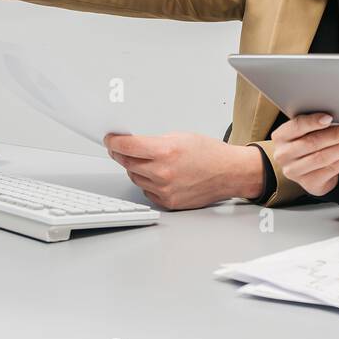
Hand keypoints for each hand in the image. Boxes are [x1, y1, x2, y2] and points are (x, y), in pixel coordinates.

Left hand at [103, 132, 263, 209]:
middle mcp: (163, 172)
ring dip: (135, 168)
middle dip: (121, 154)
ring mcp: (165, 189)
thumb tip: (132, 145)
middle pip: (127, 163)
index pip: (127, 147)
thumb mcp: (180, 137)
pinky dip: (147, 182)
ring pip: (135, 177)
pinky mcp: (168, 201)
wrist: (229, 173)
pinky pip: (146, 190)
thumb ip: (154, 142)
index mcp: (166, 152)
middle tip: (120, 148)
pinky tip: (158, 175)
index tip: (109, 139)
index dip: (114, 142)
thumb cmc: (209, 153)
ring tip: (148, 161)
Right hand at [271, 113, 338, 197]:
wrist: (306, 171)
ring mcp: (295, 171)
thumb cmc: (307, 145)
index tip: (330, 118)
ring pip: (322, 158)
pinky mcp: (309, 183)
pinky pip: (331, 169)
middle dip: (336, 136)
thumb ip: (317, 125)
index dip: (313, 122)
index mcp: (281, 136)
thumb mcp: (305, 132)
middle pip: (312, 143)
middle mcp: (284, 155)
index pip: (296, 126)